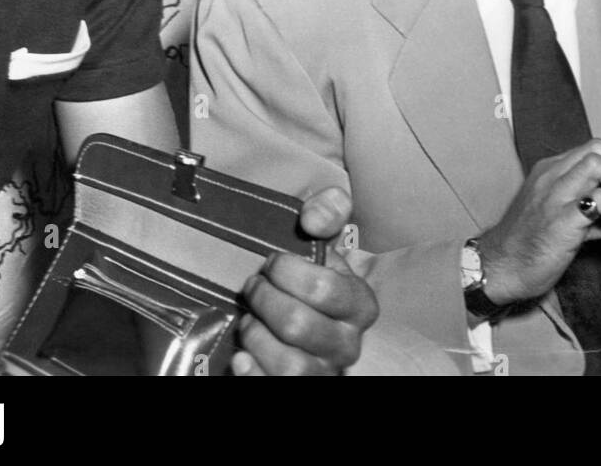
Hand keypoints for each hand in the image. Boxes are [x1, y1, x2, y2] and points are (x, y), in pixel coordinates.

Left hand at [233, 186, 378, 375]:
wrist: (300, 315)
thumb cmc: (308, 277)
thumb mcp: (322, 240)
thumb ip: (327, 211)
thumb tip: (314, 219)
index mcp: (360, 304)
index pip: (324, 288)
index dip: (287, 272)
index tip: (272, 262)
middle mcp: (347, 344)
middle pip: (299, 326)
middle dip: (264, 300)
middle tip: (252, 287)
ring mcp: (324, 372)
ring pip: (290, 366)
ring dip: (256, 337)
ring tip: (248, 321)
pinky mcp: (299, 388)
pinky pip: (274, 388)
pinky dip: (251, 373)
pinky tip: (240, 356)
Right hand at [476, 140, 600, 303]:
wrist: (501, 268)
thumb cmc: (528, 244)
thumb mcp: (560, 217)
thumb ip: (589, 209)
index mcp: (551, 171)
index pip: (595, 146)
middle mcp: (551, 175)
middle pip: (598, 147)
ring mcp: (554, 195)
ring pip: (597, 163)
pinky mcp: (560, 219)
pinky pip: (597, 200)